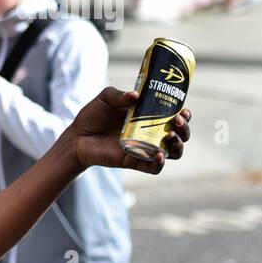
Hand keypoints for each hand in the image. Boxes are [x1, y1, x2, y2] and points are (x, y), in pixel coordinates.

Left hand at [65, 87, 190, 172]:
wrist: (76, 137)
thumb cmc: (93, 116)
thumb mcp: (105, 99)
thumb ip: (119, 95)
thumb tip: (135, 95)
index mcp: (149, 117)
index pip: (175, 117)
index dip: (184, 115)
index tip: (184, 111)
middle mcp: (151, 134)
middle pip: (180, 135)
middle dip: (184, 129)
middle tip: (176, 121)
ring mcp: (144, 148)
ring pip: (173, 152)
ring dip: (178, 145)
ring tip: (169, 136)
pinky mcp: (134, 161)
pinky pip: (154, 168)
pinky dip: (160, 163)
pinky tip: (158, 155)